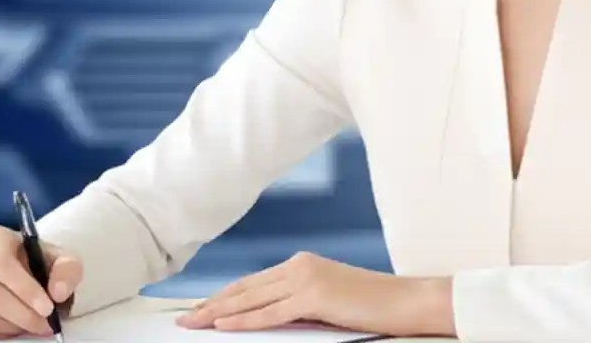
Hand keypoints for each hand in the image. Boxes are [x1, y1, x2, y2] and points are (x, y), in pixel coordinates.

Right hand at [0, 225, 82, 339]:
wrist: (23, 272)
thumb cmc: (40, 263)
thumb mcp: (62, 260)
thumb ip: (67, 270)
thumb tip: (57, 292)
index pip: (1, 264)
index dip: (24, 290)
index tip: (47, 308)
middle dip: (23, 314)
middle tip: (46, 324)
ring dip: (14, 325)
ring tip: (35, 324)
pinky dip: (1, 331)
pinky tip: (17, 324)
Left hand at [175, 252, 454, 337]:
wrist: (404, 301)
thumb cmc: (370, 306)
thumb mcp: (326, 302)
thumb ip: (296, 306)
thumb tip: (264, 319)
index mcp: (300, 264)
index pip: (252, 283)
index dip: (224, 296)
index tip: (201, 309)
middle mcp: (299, 265)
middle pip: (245, 289)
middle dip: (212, 304)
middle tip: (186, 318)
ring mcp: (306, 278)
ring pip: (251, 299)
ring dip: (219, 313)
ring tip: (194, 323)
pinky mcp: (314, 296)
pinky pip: (270, 313)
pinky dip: (244, 320)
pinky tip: (223, 325)